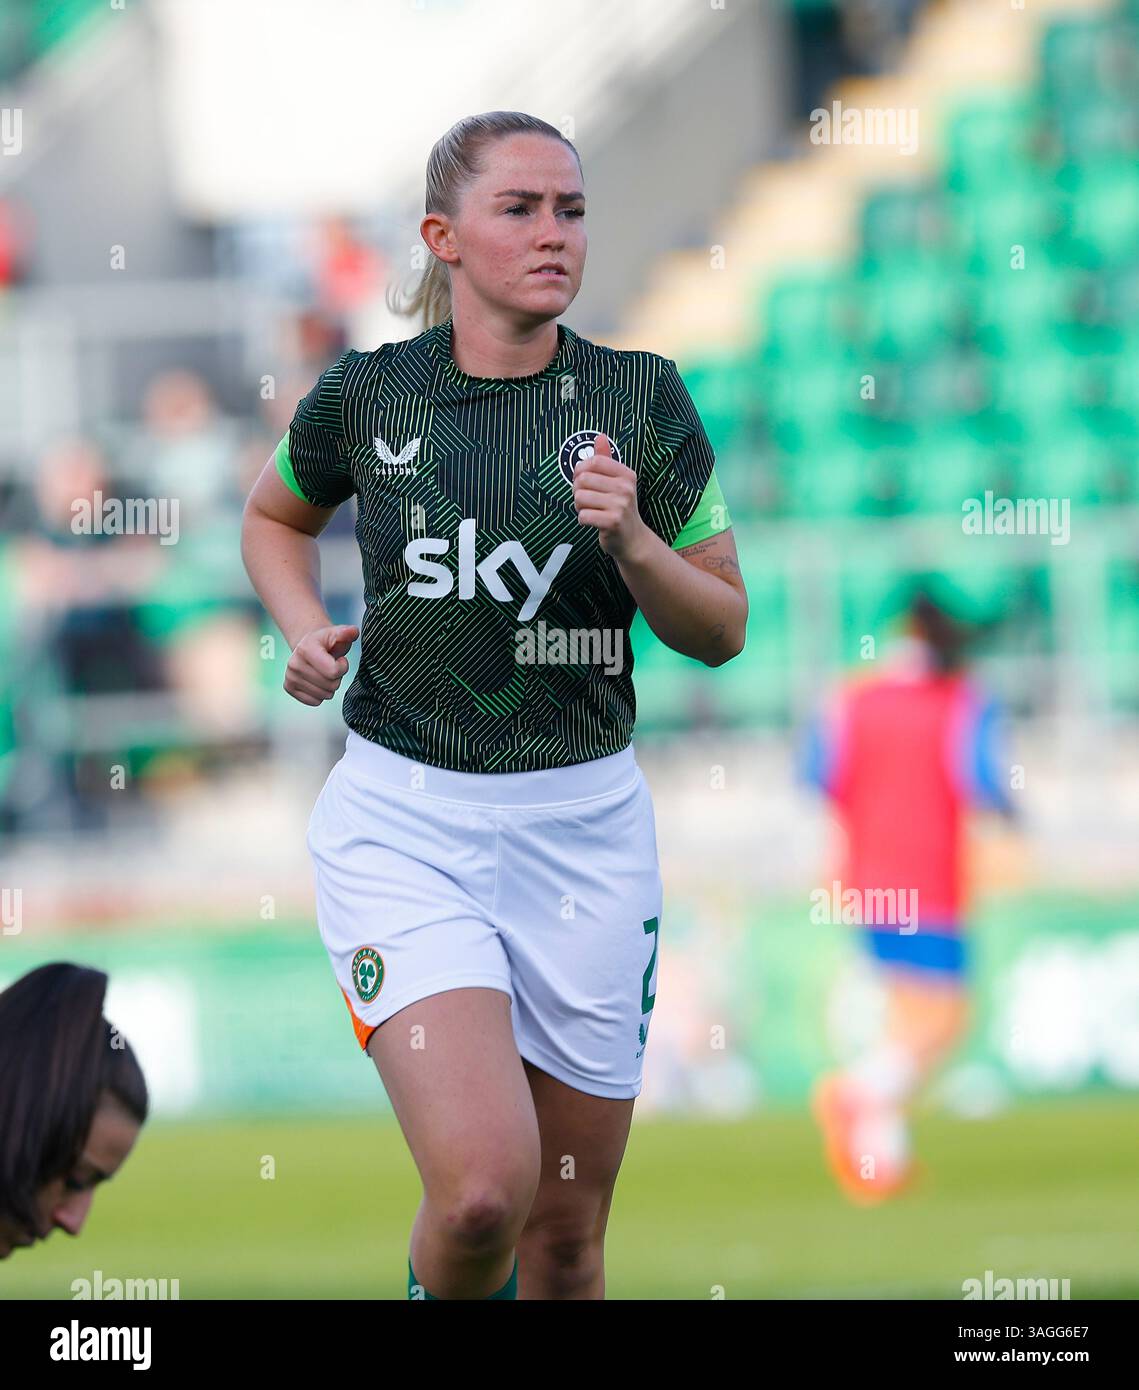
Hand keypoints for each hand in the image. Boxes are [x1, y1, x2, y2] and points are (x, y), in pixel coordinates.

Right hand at [285, 624, 358, 705]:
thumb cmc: (325, 642)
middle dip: (337, 678)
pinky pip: (315, 701)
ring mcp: (290, 677)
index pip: (333, 672)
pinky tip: (317, 681)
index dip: (342, 667)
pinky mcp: (289, 688)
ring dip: (329, 687)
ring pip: (324, 695)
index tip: (339, 660)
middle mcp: (294, 664)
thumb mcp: (337, 634)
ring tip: (324, 673)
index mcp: (305, 649)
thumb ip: (346, 633)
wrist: (308, 646)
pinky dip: (320, 694)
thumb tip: (353, 631)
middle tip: (331, 667)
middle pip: (331, 685)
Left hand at [572, 433, 650, 561]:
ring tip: (591, 511)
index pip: (594, 461)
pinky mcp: (612, 522)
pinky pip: (583, 515)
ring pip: (580, 497)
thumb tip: (600, 437)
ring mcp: (620, 505)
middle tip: (587, 500)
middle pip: (582, 479)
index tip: (583, 480)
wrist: (633, 540)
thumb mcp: (617, 482)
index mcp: (626, 474)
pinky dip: (583, 520)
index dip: (580, 470)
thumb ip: (606, 460)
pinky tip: (593, 522)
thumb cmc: (620, 508)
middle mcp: (625, 488)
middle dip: (578, 491)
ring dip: (579, 506)